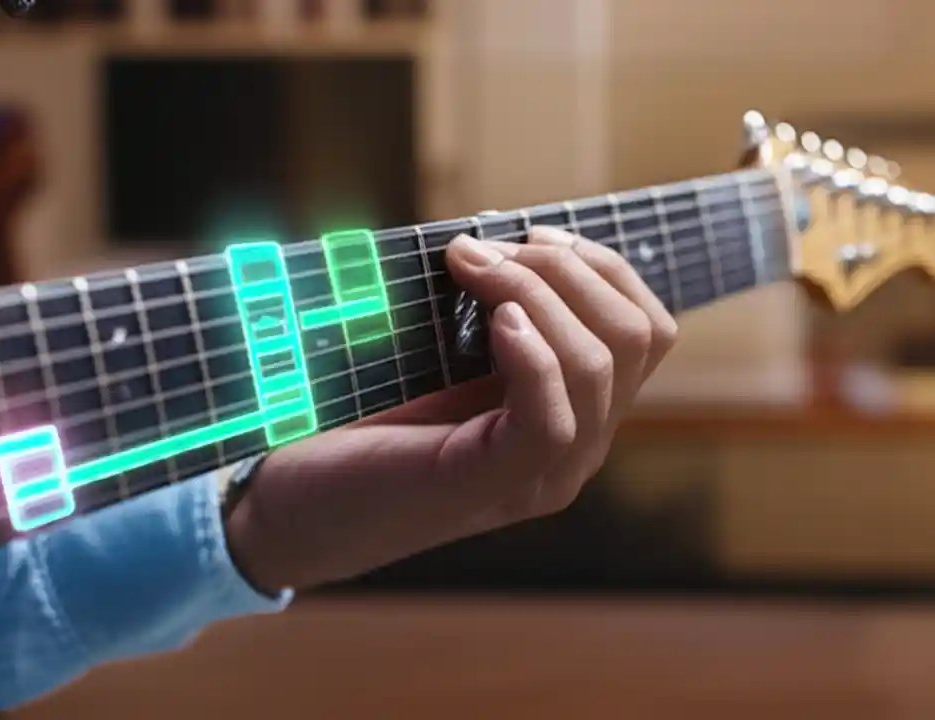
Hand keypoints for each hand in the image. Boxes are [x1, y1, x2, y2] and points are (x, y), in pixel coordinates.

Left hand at [225, 226, 677, 590]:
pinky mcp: (493, 487)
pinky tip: (495, 323)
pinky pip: (552, 418)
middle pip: (636, 336)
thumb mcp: (439, 349)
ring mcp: (541, 475)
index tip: (529, 234)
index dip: (601, 265)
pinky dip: (531, 356)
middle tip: (485, 251)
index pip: (647, 328)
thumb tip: (495, 238)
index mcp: (575, 409)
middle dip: (568, 268)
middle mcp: (576, 448)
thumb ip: (486, 309)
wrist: (288, 499)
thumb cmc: (356, 417)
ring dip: (535, 292)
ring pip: (597, 366)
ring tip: (468, 270)